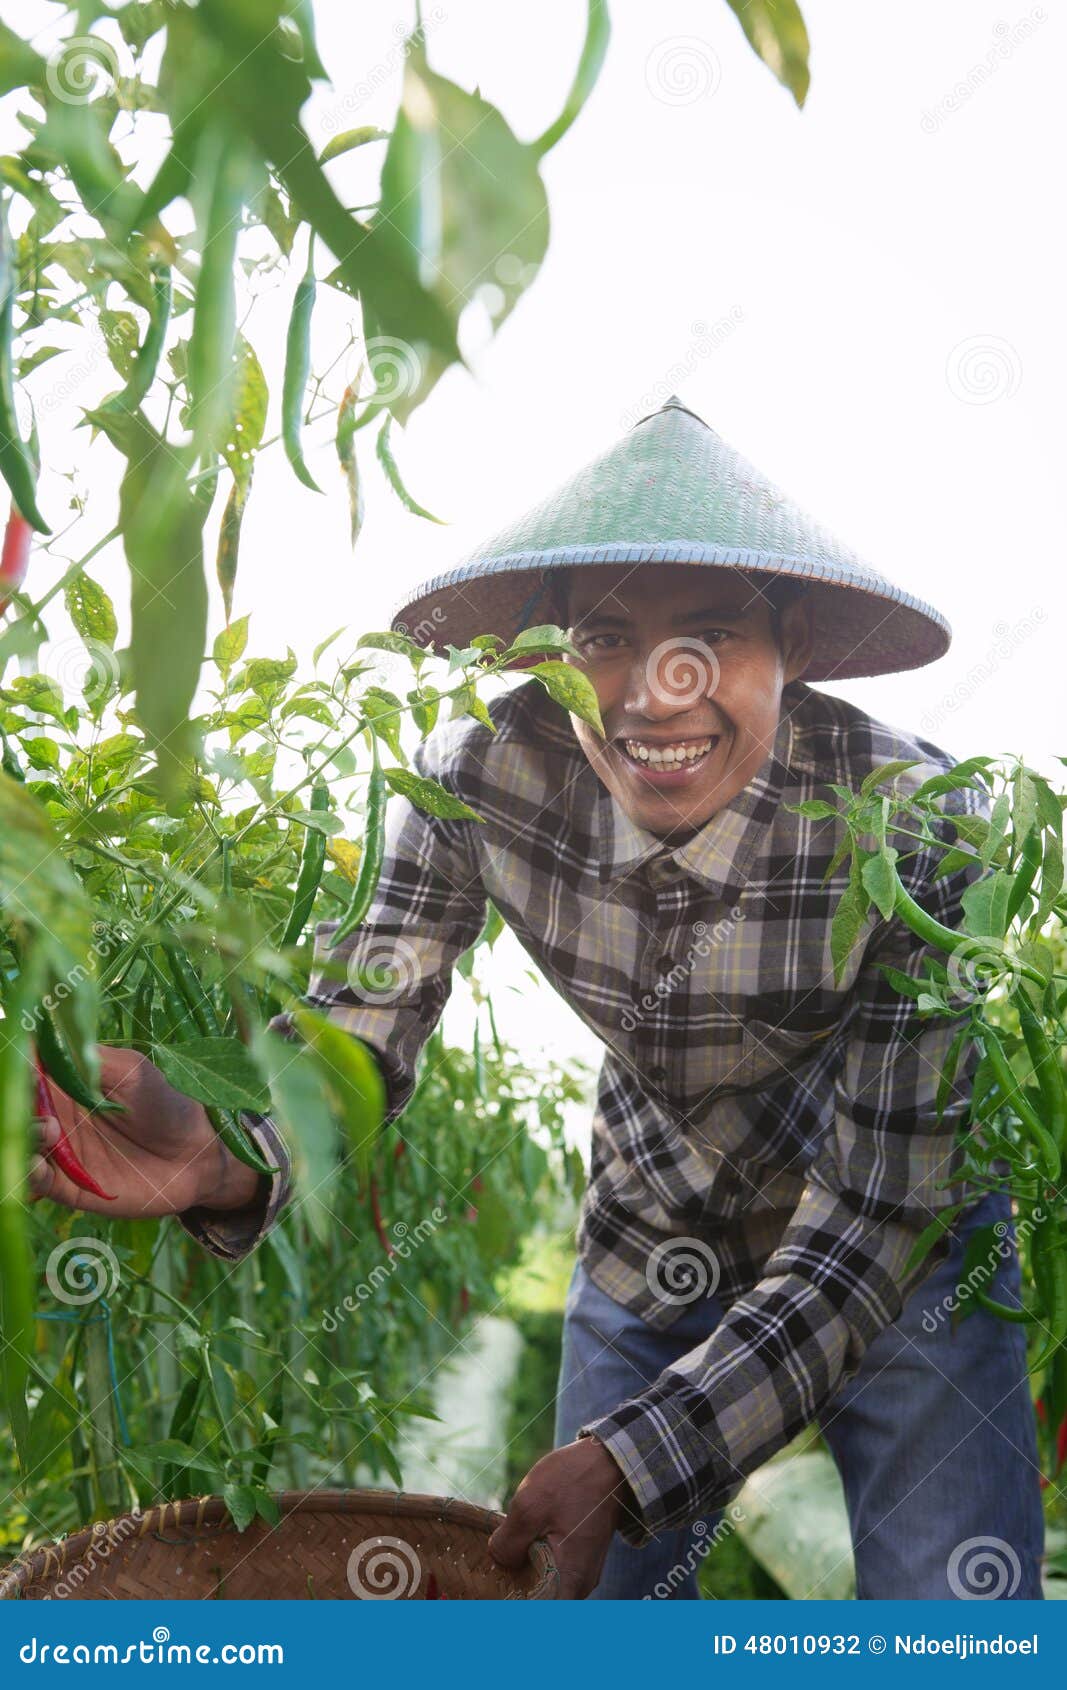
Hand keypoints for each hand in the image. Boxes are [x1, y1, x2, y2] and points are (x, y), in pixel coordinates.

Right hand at [29, 1046, 264, 1218]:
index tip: (19, 1068)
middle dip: (14, 1106)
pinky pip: (36, 1181)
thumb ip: (90, 1059)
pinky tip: (39, 1166)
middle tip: (34, 1106)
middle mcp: (53, 1114)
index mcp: (64, 1082)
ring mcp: (59, 1150)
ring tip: (47, 1130)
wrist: (198, 1154)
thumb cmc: (167, 1102)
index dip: (17, 1069)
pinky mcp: (69, 1185)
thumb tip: (45, 1039)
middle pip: (16, 1108)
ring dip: (20, 1138)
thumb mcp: (131, 1071)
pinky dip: (29, 1175)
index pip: (25, 1072)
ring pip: (19, 1143)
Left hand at [488, 1437, 633, 1598]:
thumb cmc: (572, 1481)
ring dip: (522, 1570)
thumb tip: (497, 1561)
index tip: (492, 1588)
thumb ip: (508, 1543)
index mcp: (570, 1580)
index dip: (510, 1605)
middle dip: (512, 1586)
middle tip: (490, 1565)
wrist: (607, 1459)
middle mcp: (579, 1584)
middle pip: (538, 1601)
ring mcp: (581, 1571)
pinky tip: (519, 1540)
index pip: (535, 1613)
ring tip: (502, 1549)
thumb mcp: (530, 1506)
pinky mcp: (579, 1556)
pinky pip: (552, 1569)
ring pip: (543, 1583)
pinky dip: (533, 1558)